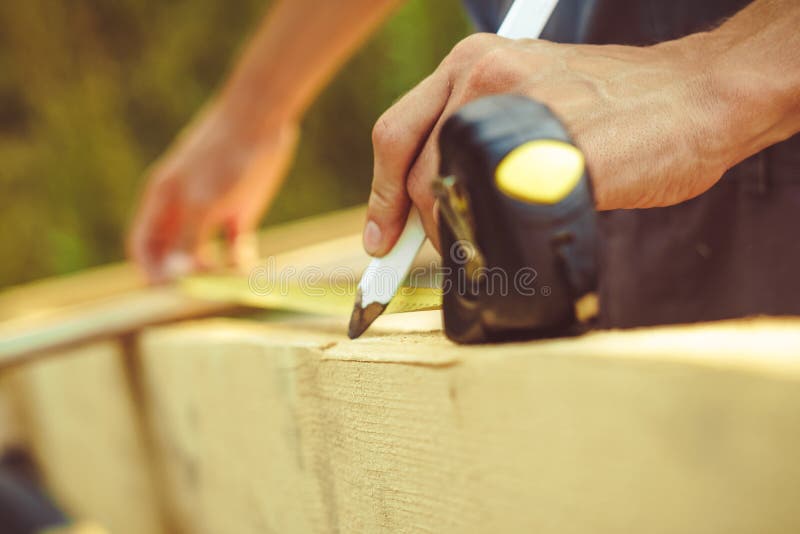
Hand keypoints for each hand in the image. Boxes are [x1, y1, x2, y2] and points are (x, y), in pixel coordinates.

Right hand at [128, 104, 298, 281]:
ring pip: (203, 253)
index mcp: (161, 200)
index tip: (167, 295)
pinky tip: (247, 270)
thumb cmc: (226, 155)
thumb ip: (188, 239)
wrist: (262, 118)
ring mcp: (211, 210)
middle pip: (173, 254)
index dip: (150, 272)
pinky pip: (233, 245)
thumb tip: (172, 277)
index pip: (143, 245)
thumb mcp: (205, 200)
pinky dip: (238, 261)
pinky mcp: (240, 209)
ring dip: (213, 272)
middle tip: (203, 295)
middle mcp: (182, 208)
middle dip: (184, 277)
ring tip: (229, 284)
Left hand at [364, 32, 729, 254]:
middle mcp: (483, 76)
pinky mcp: (554, 151)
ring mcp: (517, 112)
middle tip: (440, 253)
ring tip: (491, 242)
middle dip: (421, 224)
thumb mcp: (527, 97)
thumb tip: (433, 202)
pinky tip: (519, 239)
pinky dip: (495, 240)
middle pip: (415, 172)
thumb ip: (473, 135)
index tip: (381, 239)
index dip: (382, 195)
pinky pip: (497, 212)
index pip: (397, 134)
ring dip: (457, 234)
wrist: (695, 96)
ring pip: (448, 194)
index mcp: (473, 62)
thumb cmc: (614, 107)